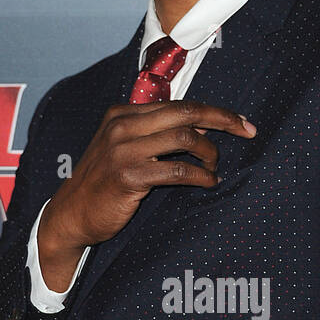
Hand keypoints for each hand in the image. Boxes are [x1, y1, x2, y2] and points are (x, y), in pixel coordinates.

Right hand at [37, 100, 256, 289]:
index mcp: (123, 114)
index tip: (241, 122)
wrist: (71, 215)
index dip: (215, 112)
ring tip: (214, 169)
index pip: (178, 104)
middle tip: (247, 132)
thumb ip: (156, 137)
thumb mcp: (125, 151)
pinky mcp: (129, 175)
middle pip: (185, 112)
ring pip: (184, 138)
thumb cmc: (104, 185)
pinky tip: (208, 183)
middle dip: (223, 120)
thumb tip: (202, 130)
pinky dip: (200, 176)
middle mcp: (123, 126)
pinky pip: (177, 170)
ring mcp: (124, 150)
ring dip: (209, 154)